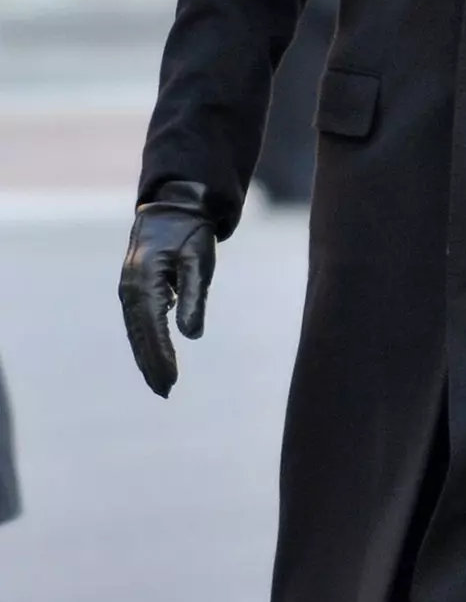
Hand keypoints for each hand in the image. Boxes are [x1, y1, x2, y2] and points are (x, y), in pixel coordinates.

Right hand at [119, 181, 216, 398]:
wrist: (174, 209)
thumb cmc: (191, 235)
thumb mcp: (199, 263)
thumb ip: (194, 297)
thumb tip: (191, 335)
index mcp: (145, 283)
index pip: (152, 329)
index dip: (161, 357)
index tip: (171, 381)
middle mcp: (131, 290)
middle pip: (139, 336)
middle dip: (151, 365)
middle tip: (165, 393)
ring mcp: (129, 290)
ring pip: (136, 332)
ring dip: (147, 358)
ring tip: (161, 384)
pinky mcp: (135, 290)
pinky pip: (138, 323)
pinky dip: (145, 343)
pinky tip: (156, 358)